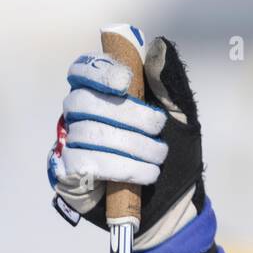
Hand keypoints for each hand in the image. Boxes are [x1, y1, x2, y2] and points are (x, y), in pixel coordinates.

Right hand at [47, 35, 204, 250]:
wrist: (179, 207)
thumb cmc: (178, 158)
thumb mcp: (183, 118)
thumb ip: (169, 83)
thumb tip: (158, 45)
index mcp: (105, 96)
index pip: (83, 71)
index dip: (99, 72)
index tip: (126, 83)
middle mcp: (81, 118)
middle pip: (83, 102)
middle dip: (129, 117)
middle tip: (158, 132)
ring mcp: (72, 147)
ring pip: (88, 134)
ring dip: (132, 148)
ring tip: (156, 160)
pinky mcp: (69, 178)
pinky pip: (82, 164)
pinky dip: (119, 168)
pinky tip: (140, 175)